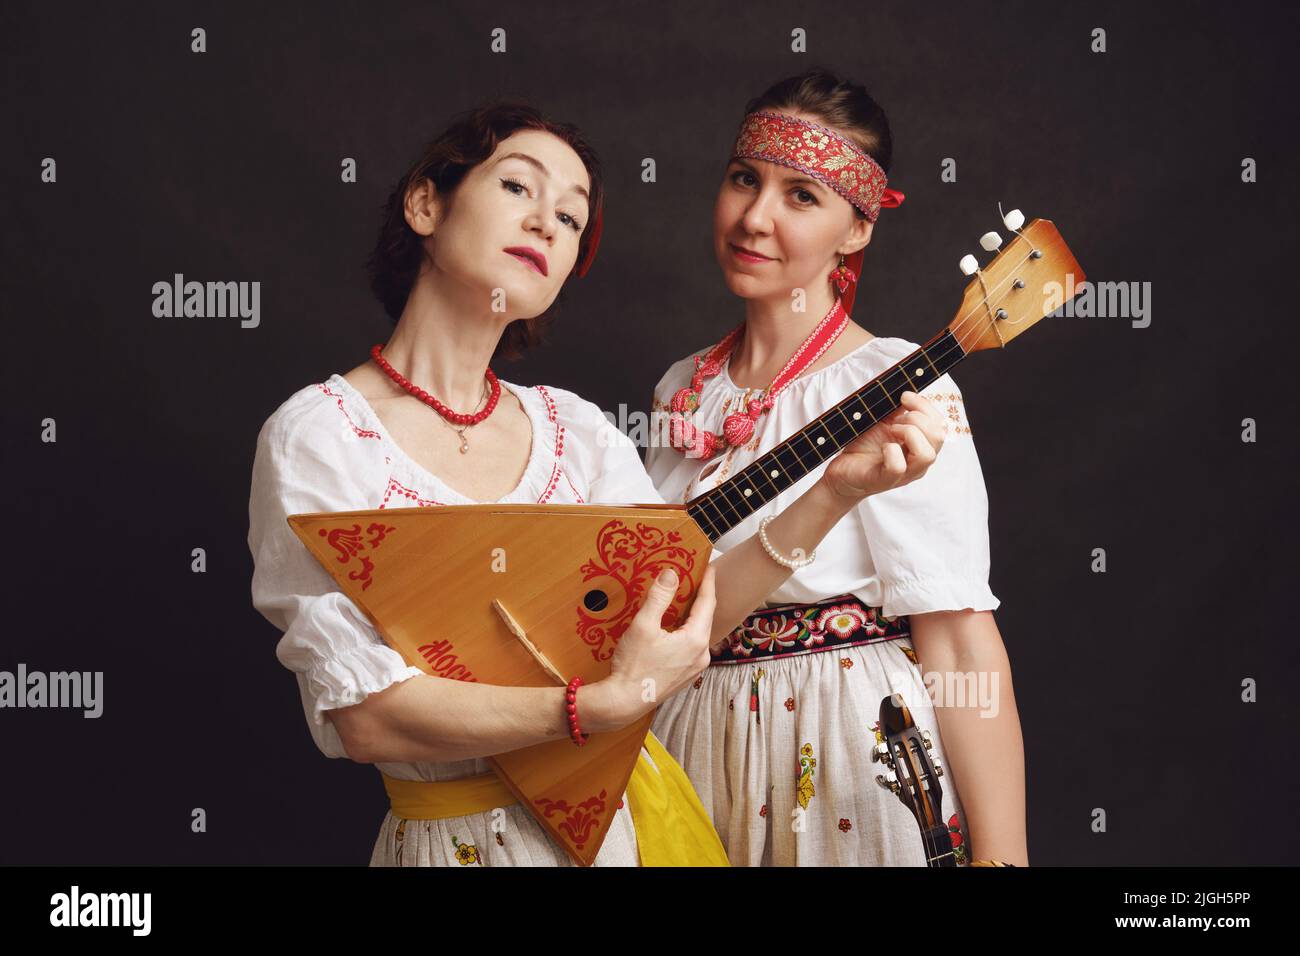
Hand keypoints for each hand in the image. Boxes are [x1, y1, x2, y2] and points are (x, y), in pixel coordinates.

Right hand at [588, 565, 716, 730]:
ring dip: (692, 616)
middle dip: (700, 598)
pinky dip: (686, 632)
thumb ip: (659, 597)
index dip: (707, 583)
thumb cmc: (633, 666)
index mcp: (696, 640)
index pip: (707, 603)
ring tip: (684, 600)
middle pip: (704, 618)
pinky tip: (674, 628)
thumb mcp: (643, 625)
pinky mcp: (685, 676)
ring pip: (698, 634)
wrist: (623, 702)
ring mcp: (694, 668)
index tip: (708, 567)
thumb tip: (671, 574)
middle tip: (694, 580)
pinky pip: (691, 647)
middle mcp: (701, 655)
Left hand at [821, 390, 945, 502]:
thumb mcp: (884, 421)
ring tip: (892, 431)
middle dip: (917, 418)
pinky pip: (898, 466)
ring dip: (909, 434)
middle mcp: (918, 461)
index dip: (925, 406)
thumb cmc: (864, 445)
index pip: (941, 424)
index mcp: (922, 445)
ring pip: (926, 454)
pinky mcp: (885, 480)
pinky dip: (890, 451)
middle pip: (939, 436)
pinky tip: (882, 447)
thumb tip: (907, 390)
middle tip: (895, 419)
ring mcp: (905, 474)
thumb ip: (899, 409)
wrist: (843, 469)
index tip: (904, 396)